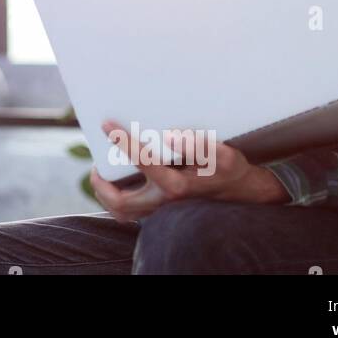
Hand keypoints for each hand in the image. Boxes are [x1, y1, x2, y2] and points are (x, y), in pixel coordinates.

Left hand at [89, 119, 287, 222]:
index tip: (108, 126)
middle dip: (100, 184)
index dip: (123, 142)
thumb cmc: (229, 169)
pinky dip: (117, 198)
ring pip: (122, 212)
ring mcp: (162, 209)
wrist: (242, 191)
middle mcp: (165, 201)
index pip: (143, 162)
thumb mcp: (223, 153)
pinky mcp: (161, 210)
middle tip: (94, 163)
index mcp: (177, 185)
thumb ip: (197, 143)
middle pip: (120, 202)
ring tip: (100, 172)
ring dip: (105, 195)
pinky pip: (130, 211)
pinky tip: (115, 180)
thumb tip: (170, 135)